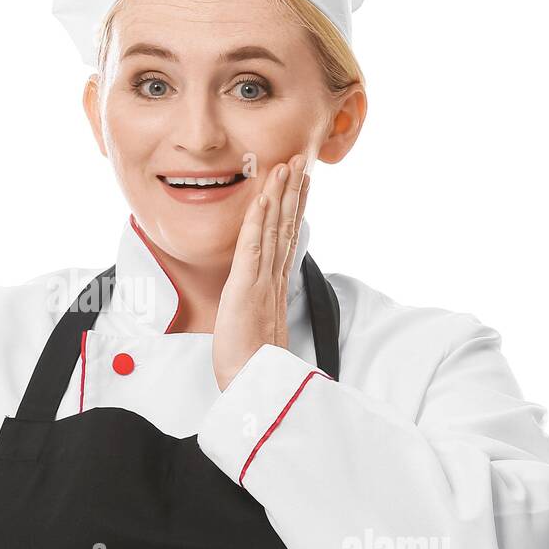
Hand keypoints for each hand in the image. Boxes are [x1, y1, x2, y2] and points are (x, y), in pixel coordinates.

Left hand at [212, 152, 309, 390]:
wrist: (251, 385)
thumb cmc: (251, 362)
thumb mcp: (255, 326)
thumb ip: (261, 308)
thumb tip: (262, 301)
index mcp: (274, 286)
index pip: (285, 238)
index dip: (293, 208)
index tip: (300, 184)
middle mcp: (273, 278)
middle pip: (286, 226)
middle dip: (293, 192)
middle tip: (301, 162)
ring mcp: (262, 281)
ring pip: (274, 229)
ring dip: (280, 195)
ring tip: (287, 167)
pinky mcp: (247, 288)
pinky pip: (253, 247)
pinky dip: (258, 220)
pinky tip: (264, 198)